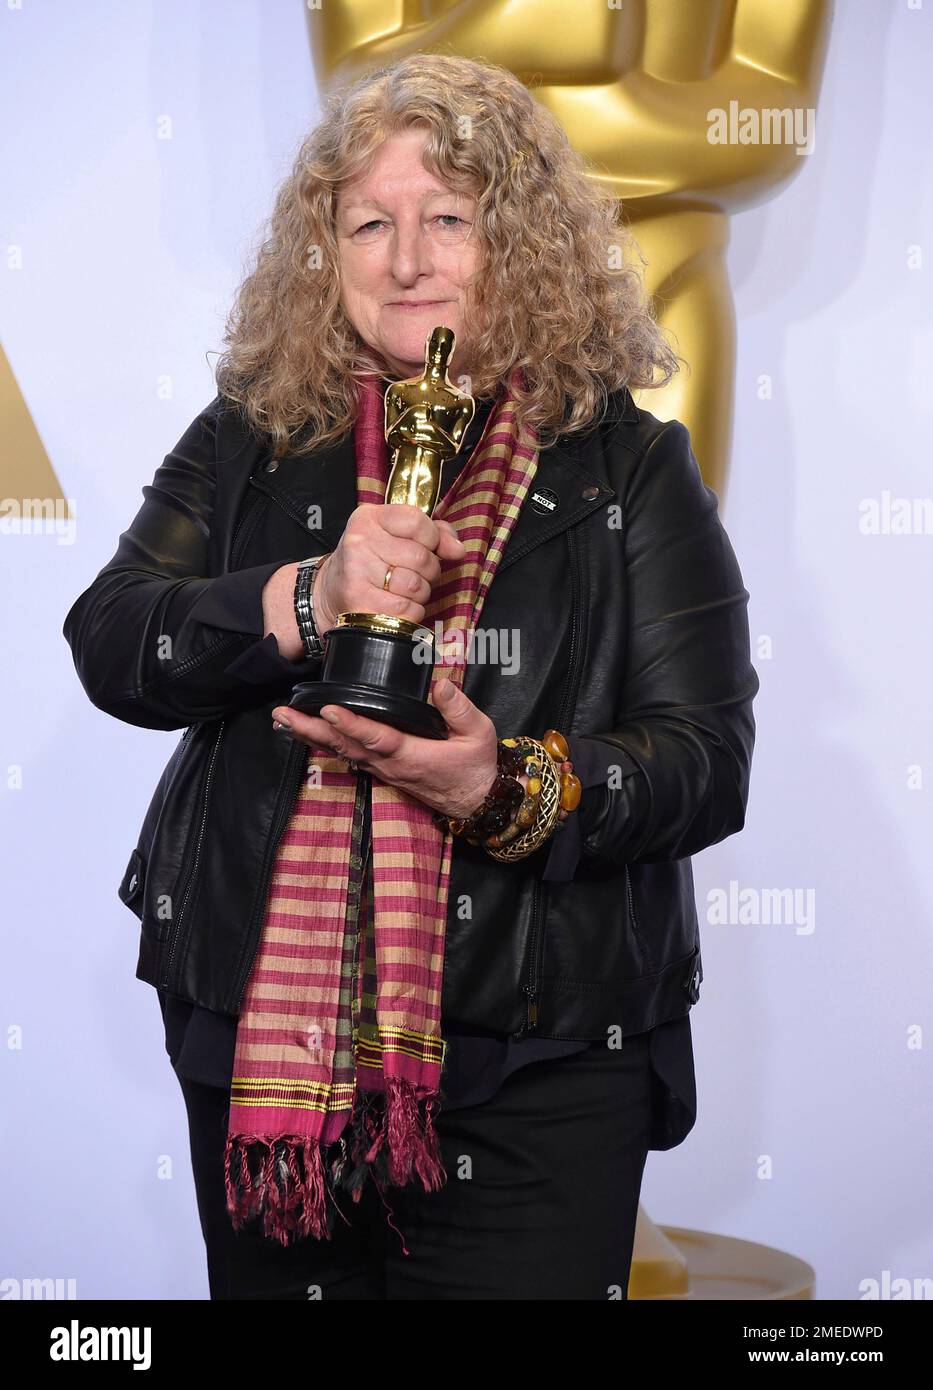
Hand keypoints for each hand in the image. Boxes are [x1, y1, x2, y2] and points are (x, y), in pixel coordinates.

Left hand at [271, 675, 498, 821]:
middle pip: (344, 746)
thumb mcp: (479, 734)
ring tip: (283, 718)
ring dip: (310, 735)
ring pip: (341, 751)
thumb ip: (459, 709)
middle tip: (282, 714)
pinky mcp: (381, 769)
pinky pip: (347, 755)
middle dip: (311, 729)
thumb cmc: (477, 766)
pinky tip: (307, 731)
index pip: (375, 737)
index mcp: (411, 755)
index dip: (350, 723)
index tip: (328, 708)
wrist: (477, 801)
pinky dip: (325, 742)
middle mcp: (389, 765)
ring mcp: (382, 769)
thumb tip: (439, 685)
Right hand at [315, 502, 467, 633]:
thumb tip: (458, 550)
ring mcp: (357, 571)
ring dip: (420, 594)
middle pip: (421, 558)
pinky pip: (407, 610)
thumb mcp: (397, 536)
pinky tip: (397, 606)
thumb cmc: (372, 561)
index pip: (417, 521)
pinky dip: (411, 612)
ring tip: (404, 590)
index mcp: (370, 517)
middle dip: (429, 571)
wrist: (331, 591)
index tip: (427, 547)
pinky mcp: (359, 601)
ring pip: (416, 586)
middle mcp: (360, 540)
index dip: (432, 539)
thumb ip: (435, 534)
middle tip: (414, 574)